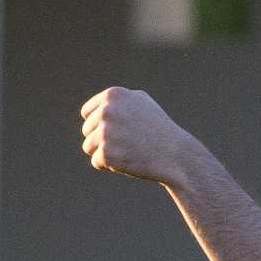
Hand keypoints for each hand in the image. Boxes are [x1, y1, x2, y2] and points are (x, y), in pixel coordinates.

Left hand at [80, 87, 199, 184]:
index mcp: (113, 96)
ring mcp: (105, 132)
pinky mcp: (106, 153)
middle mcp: (107, 111)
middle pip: (87, 130)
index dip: (100, 124)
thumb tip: (96, 107)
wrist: (174, 154)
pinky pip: (96, 162)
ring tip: (127, 151)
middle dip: (102, 139)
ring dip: (105, 152)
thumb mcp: (141, 103)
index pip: (87, 113)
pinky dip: (109, 165)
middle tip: (126, 143)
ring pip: (88, 146)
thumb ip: (117, 101)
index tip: (117, 130)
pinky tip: (128, 161)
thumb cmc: (158, 129)